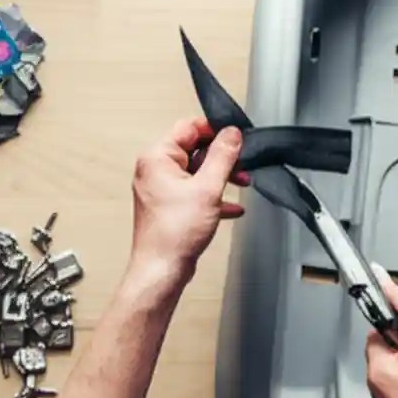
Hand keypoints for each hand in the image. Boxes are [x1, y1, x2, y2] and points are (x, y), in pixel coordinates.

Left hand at [129, 117, 248, 281]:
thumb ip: (222, 156)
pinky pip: (194, 192)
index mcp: (157, 158)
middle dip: (222, 157)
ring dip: (220, 176)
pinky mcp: (168, 207)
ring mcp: (160, 189)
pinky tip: (231, 207)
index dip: (215, 130)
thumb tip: (231, 133)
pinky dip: (213, 196)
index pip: (189, 127)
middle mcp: (155, 170)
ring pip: (196, 172)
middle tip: (242, 164)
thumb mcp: (207, 188)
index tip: (236, 137)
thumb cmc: (174, 233)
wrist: (162, 270)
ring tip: (242, 183)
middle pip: (194, 149)